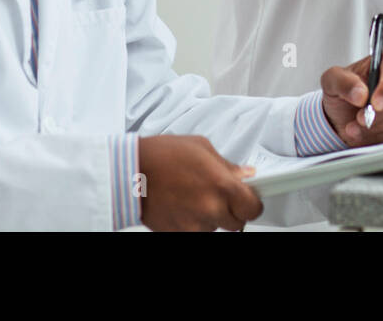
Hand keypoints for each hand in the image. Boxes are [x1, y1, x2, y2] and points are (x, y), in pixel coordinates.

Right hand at [137, 134, 262, 231]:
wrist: (129, 172)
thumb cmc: (162, 155)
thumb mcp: (201, 148)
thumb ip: (227, 165)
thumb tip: (245, 175)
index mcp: (222, 185)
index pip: (253, 208)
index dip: (252, 203)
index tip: (248, 199)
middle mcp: (211, 209)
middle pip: (236, 223)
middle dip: (231, 210)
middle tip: (217, 195)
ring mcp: (194, 225)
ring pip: (214, 228)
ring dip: (210, 216)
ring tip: (193, 196)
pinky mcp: (179, 234)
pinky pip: (195, 232)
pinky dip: (192, 222)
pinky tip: (182, 205)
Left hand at [321, 49, 382, 144]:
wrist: (344, 116)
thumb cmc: (344, 92)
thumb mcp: (332, 81)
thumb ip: (343, 82)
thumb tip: (361, 93)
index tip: (375, 104)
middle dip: (380, 113)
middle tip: (360, 120)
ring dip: (377, 127)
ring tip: (355, 128)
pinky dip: (382, 137)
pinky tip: (366, 135)